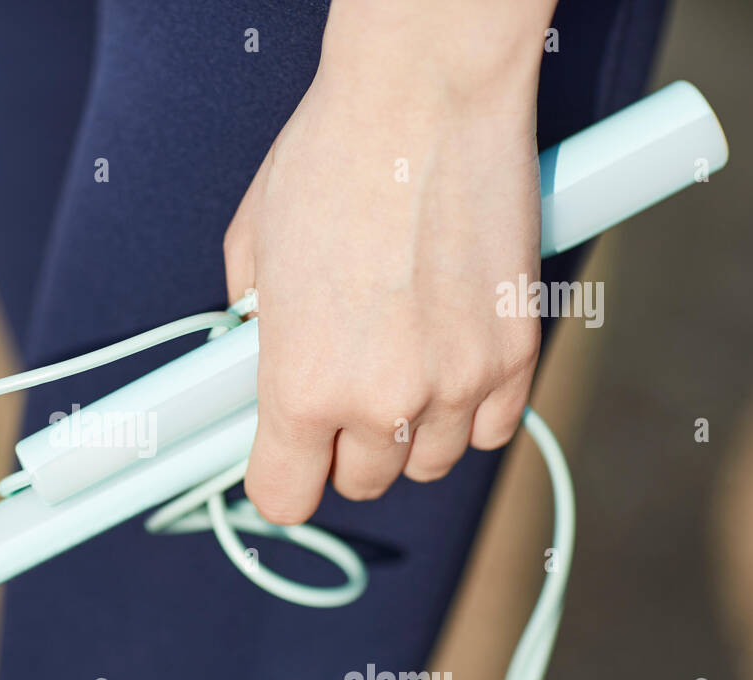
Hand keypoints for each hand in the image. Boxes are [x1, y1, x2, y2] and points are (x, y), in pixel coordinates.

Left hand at [225, 0, 552, 523]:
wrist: (425, 97)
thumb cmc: (331, 159)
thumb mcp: (252, 251)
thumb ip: (250, 329)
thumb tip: (254, 362)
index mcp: (300, 385)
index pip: (284, 498)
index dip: (280, 481)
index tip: (284, 463)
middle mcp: (379, 400)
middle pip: (360, 483)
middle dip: (343, 447)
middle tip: (341, 389)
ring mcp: (454, 383)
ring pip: (425, 463)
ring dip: (406, 433)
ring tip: (398, 367)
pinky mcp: (514, 354)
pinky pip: (489, 430)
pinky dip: (467, 412)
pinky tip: (447, 362)